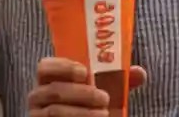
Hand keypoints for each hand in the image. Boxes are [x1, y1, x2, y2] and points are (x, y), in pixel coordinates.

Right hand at [27, 57, 146, 116]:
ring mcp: (38, 116)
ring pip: (55, 112)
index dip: (63, 66)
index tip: (84, 71)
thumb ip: (117, 81)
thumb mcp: (101, 92)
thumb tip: (140, 73)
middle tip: (104, 97)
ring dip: (82, 113)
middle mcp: (38, 97)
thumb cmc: (88, 107)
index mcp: (48, 81)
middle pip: (54, 90)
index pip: (45, 67)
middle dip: (81, 93)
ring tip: (104, 115)